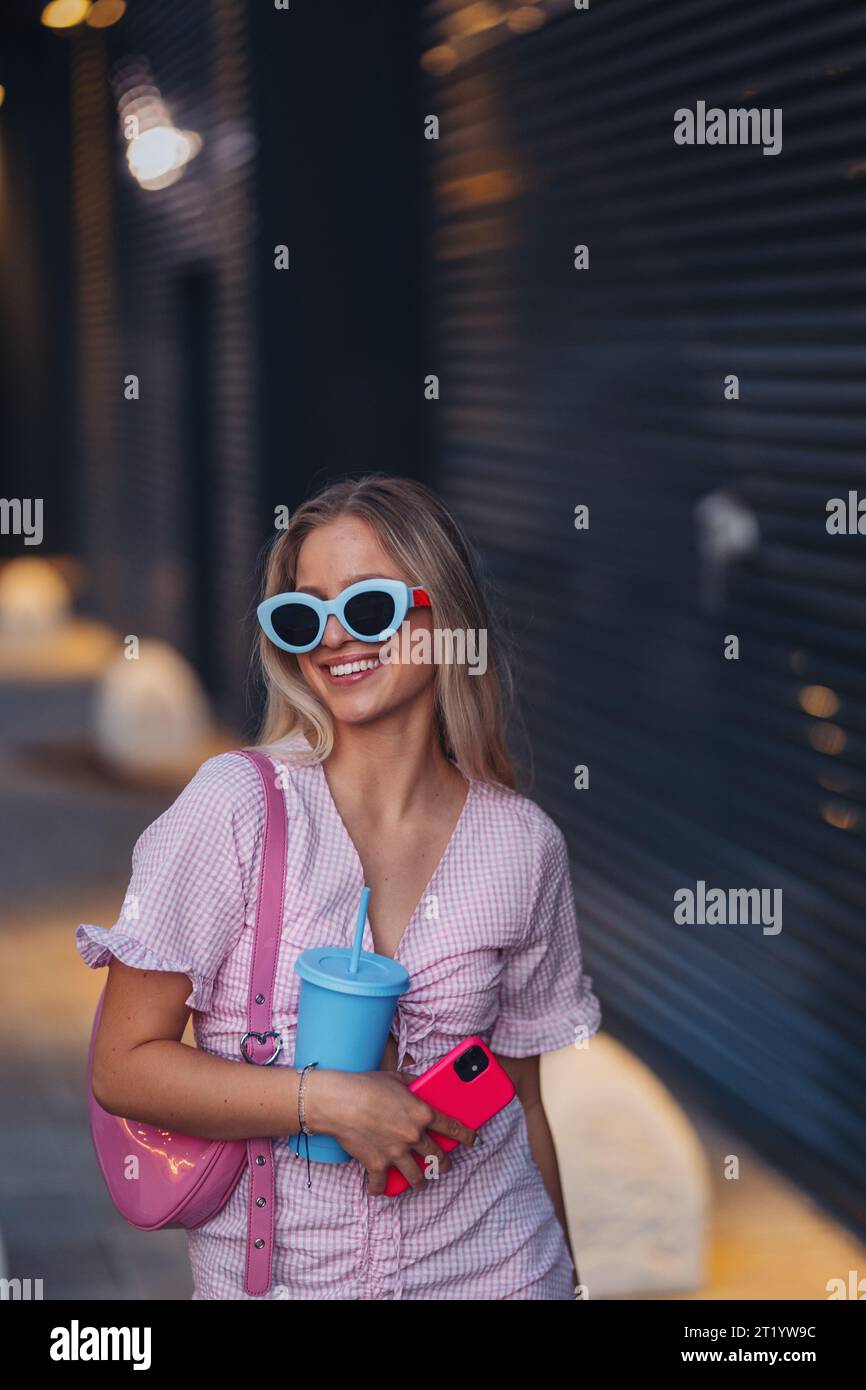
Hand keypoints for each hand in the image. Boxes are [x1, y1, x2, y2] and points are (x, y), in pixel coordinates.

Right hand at [305, 1068, 476, 1195]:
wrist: (339, 1102)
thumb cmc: (365, 1085)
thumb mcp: (396, 1077)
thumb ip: (413, 1084)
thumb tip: (421, 1086)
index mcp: (422, 1113)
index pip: (452, 1127)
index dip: (466, 1136)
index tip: (474, 1140)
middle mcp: (413, 1136)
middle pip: (437, 1156)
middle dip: (444, 1163)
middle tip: (444, 1165)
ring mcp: (396, 1153)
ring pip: (417, 1177)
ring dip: (421, 1182)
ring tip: (421, 1183)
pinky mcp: (377, 1164)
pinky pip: (382, 1185)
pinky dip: (380, 1188)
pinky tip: (379, 1189)